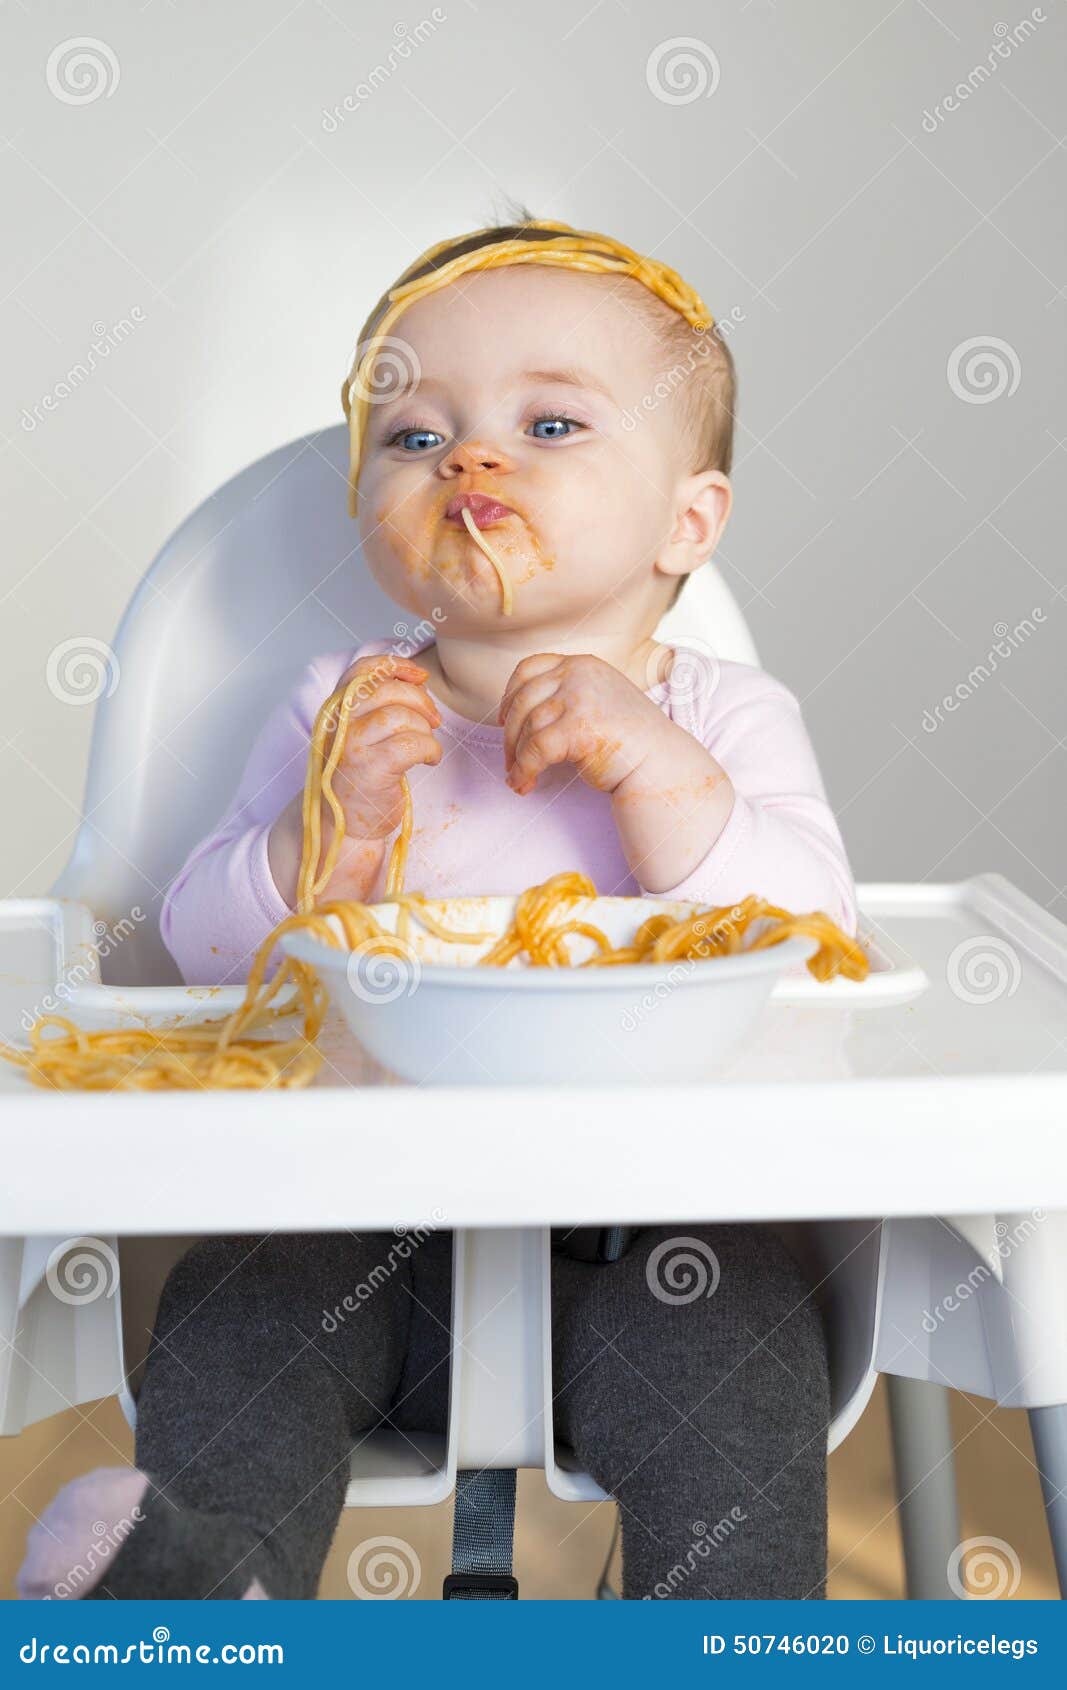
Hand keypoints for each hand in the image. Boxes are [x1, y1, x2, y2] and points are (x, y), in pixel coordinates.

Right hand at [268, 654, 439, 907]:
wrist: (344, 828)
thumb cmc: (359, 780)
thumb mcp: (360, 735)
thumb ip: (376, 706)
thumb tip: (415, 677)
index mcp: (335, 712)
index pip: (361, 670)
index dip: (394, 665)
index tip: (419, 676)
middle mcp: (338, 725)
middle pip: (386, 689)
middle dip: (420, 700)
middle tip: (433, 720)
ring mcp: (351, 748)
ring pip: (400, 716)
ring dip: (425, 729)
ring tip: (426, 745)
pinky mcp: (370, 771)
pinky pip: (412, 744)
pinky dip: (430, 749)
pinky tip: (429, 760)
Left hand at [499, 652, 675, 796]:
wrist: (660, 763)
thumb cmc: (628, 740)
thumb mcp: (595, 700)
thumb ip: (564, 696)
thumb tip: (514, 715)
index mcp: (582, 664)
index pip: (529, 668)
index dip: (509, 695)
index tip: (503, 720)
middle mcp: (579, 674)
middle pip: (522, 700)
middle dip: (510, 736)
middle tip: (510, 762)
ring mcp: (579, 698)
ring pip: (526, 727)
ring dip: (516, 757)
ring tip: (519, 778)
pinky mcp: (578, 728)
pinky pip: (534, 750)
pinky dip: (524, 770)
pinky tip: (524, 784)